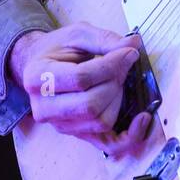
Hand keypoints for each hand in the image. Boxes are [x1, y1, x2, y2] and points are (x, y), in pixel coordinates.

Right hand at [10, 23, 153, 158]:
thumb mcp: (77, 34)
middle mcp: (44, 107)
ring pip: (101, 121)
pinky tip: (142, 118)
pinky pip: (108, 144)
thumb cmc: (57, 50)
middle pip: (91, 104)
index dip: (111, 65)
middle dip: (115, 81)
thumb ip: (104, 40)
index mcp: (37, 77)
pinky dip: (130, 135)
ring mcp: (60, 125)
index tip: (128, 52)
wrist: (41, 66)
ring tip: (116, 79)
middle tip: (122, 63)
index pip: (80, 78)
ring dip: (118, 98)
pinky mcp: (77, 134)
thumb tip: (133, 44)